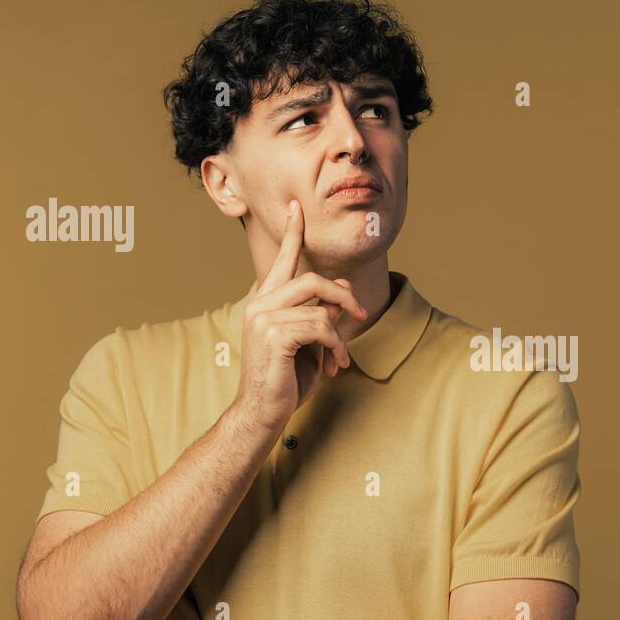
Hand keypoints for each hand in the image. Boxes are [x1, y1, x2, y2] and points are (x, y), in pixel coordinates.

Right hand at [232, 199, 368, 434]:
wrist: (264, 412)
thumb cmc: (285, 380)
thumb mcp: (311, 343)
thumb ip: (322, 313)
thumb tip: (342, 286)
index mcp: (266, 302)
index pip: (281, 261)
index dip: (293, 234)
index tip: (297, 208)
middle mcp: (260, 304)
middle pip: (312, 278)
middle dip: (343, 296)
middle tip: (359, 314)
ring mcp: (264, 318)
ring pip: (319, 306)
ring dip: (339, 334)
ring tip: (339, 359)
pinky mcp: (274, 334)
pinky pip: (320, 326)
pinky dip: (334, 345)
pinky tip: (333, 365)